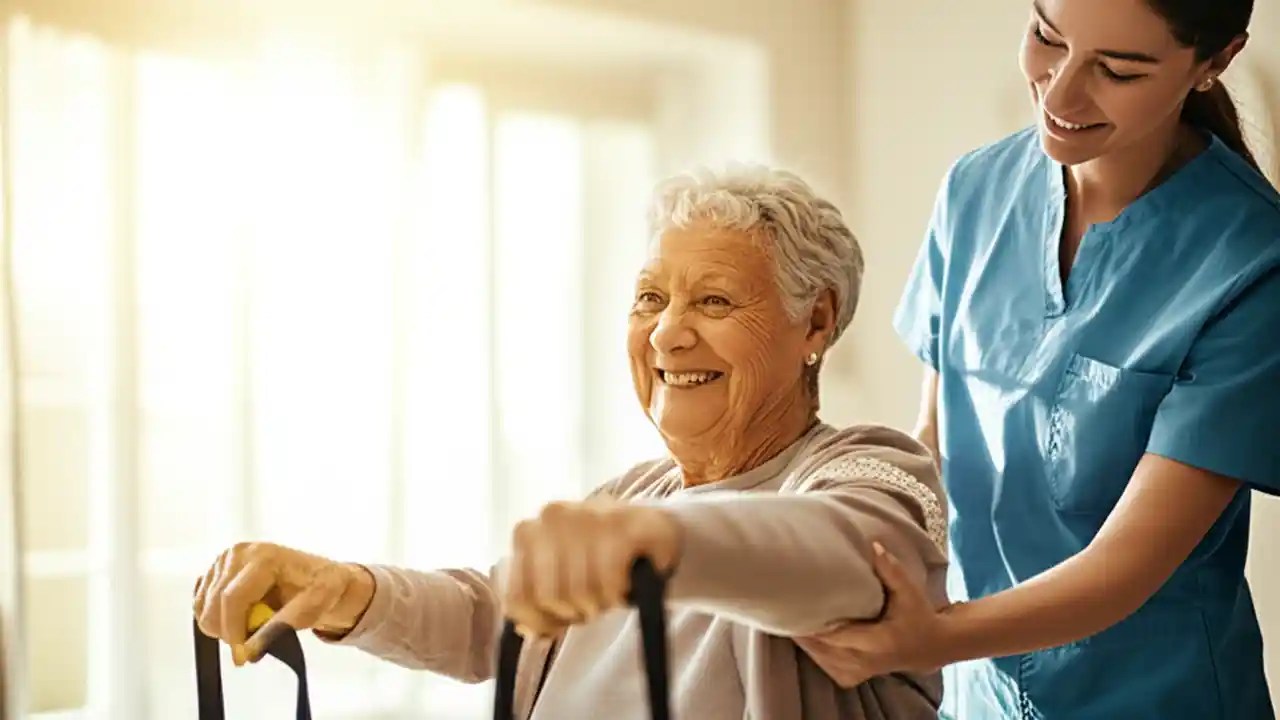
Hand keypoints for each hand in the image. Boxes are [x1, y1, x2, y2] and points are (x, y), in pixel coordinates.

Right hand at [192, 541, 374, 662]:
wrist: (320, 578)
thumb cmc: (321, 588)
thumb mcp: (314, 607)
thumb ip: (281, 627)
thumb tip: (250, 650)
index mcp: (263, 557)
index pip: (232, 598)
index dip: (232, 630)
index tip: (241, 655)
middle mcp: (239, 553)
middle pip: (213, 604)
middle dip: (228, 631)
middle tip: (250, 645)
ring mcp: (224, 560)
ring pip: (203, 606)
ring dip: (222, 625)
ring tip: (252, 627)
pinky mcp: (216, 570)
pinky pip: (200, 603)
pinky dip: (215, 618)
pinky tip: (239, 619)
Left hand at [502, 499, 680, 637]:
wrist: (648, 529)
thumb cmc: (596, 561)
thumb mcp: (559, 581)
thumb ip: (535, 603)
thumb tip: (527, 629)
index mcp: (527, 532)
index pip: (517, 597)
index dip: (541, 621)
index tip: (562, 621)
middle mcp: (552, 516)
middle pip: (549, 597)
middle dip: (574, 611)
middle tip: (592, 605)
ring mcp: (586, 515)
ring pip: (580, 590)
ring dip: (600, 602)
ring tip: (610, 592)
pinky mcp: (621, 523)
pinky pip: (610, 579)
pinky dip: (620, 592)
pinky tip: (626, 583)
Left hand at [795, 542, 951, 687]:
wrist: (929, 647)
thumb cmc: (917, 615)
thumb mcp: (910, 592)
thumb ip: (892, 570)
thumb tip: (874, 546)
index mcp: (879, 641)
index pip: (838, 635)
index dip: (816, 621)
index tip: (798, 602)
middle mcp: (866, 661)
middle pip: (822, 648)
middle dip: (803, 629)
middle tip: (785, 605)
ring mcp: (858, 672)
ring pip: (819, 659)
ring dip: (804, 640)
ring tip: (788, 616)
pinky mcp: (852, 676)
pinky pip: (825, 665)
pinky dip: (812, 651)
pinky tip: (803, 633)